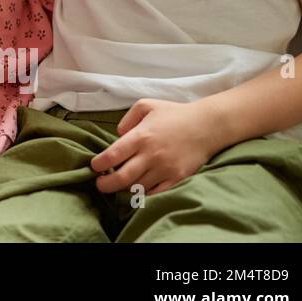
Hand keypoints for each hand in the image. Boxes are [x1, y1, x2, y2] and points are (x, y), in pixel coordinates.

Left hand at [91, 99, 222, 195]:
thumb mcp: (146, 106)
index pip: (112, 156)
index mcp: (140, 137)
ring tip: (118, 186)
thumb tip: (118, 136)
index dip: (99, 164)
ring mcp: (165, 169)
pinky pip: (156, 193)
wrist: (207, 126)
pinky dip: (144, 194)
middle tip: (100, 184)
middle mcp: (151, 155)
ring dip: (124, 189)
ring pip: (138, 187)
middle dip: (106, 184)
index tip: (94, 167)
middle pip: (122, 178)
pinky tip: (138, 190)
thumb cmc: (174, 114)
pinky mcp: (177, 178)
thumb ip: (127, 120)